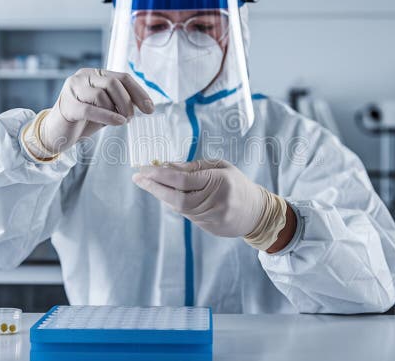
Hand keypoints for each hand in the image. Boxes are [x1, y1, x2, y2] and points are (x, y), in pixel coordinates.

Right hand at [40, 68, 154, 152]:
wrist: (56, 133)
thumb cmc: (82, 120)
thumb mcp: (105, 108)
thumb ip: (119, 102)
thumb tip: (142, 104)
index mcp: (94, 74)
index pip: (122, 77)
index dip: (138, 92)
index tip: (150, 108)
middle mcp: (83, 76)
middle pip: (113, 83)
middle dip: (128, 101)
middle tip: (132, 117)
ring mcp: (73, 89)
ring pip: (102, 94)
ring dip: (117, 110)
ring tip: (121, 121)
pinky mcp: (67, 105)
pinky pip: (91, 109)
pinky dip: (108, 116)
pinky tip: (118, 122)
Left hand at [132, 159, 265, 237]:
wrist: (257, 213)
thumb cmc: (237, 184)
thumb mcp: (220, 167)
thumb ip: (194, 167)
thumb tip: (166, 166)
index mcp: (219, 181)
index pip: (182, 179)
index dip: (160, 174)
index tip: (144, 168)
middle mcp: (214, 201)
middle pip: (175, 197)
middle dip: (153, 187)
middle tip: (137, 177)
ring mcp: (210, 217)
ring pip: (178, 207)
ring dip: (161, 194)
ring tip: (149, 182)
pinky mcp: (207, 228)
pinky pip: (185, 214)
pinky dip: (174, 202)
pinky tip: (167, 193)